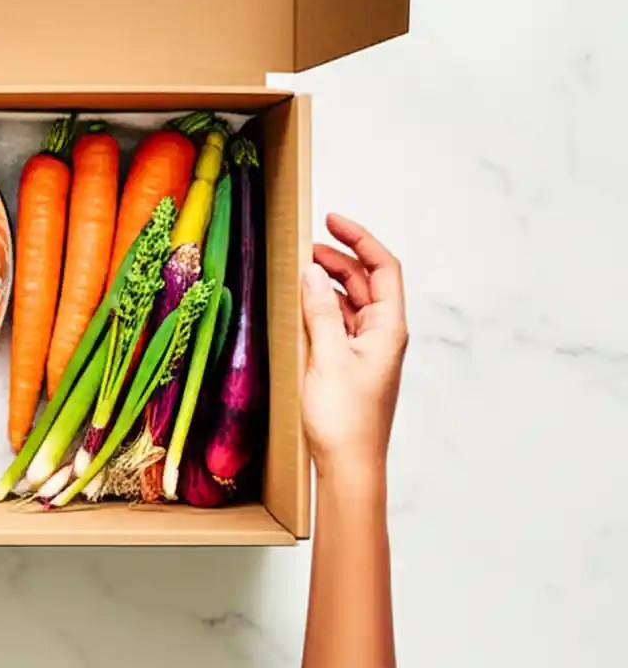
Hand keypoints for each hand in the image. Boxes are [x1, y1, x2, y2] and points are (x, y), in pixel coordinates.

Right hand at [301, 214, 407, 480]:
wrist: (350, 467)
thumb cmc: (345, 420)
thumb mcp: (326, 357)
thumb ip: (319, 311)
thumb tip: (310, 272)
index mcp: (389, 328)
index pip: (382, 268)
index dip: (360, 239)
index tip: (332, 220)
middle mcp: (383, 336)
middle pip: (366, 282)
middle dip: (338, 259)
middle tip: (304, 246)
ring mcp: (367, 351)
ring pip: (351, 303)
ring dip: (327, 284)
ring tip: (298, 271)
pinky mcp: (350, 366)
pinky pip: (339, 325)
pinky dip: (321, 309)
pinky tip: (300, 307)